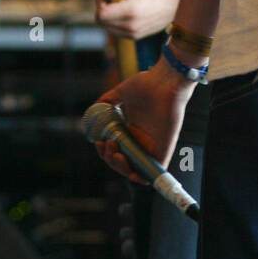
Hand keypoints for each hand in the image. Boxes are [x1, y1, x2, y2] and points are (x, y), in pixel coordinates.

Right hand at [92, 58, 193, 183]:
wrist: (164, 81)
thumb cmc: (147, 84)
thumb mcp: (121, 92)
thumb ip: (107, 100)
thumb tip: (93, 109)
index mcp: (134, 130)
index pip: (117, 149)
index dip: (105, 151)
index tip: (99, 142)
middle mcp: (143, 140)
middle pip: (123, 161)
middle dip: (110, 159)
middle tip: (106, 145)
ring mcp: (153, 146)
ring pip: (135, 170)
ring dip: (120, 167)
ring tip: (114, 151)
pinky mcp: (163, 150)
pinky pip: (153, 172)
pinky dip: (140, 177)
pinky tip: (128, 170)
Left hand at [93, 0, 181, 39]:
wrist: (176, 3)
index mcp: (131, 11)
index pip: (101, 13)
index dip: (100, 0)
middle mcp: (131, 26)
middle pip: (101, 22)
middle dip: (102, 7)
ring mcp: (134, 34)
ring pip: (107, 28)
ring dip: (108, 15)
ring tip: (119, 2)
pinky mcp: (136, 37)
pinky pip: (116, 32)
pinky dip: (115, 22)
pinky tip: (124, 10)